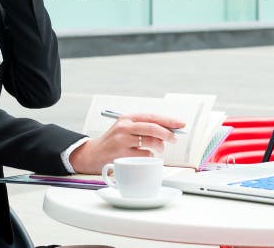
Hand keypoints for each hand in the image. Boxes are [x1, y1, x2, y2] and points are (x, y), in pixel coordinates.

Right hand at [68, 113, 185, 174]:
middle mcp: (124, 127)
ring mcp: (122, 142)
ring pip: (150, 143)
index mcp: (127, 118)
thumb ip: (143, 127)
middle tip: (175, 138)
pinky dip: (150, 157)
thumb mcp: (125, 128)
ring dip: (159, 147)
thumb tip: (169, 129)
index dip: (168, 120)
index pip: (151, 116)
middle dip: (168, 133)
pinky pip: (144, 156)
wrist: (92, 154)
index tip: (181, 124)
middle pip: (152, 128)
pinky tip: (145, 157)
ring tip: (158, 149)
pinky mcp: (121, 156)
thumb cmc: (113, 141)